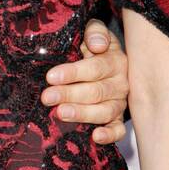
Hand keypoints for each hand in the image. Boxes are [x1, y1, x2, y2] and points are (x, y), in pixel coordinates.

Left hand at [40, 18, 128, 142]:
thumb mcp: (95, 33)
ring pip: (104, 111)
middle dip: (70, 94)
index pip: (95, 68)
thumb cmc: (96, 47)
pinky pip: (118, 130)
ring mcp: (120, 103)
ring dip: (82, 114)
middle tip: (47, 97)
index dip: (73, 73)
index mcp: (116, 61)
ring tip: (61, 113)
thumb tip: (97, 45)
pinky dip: (109, 135)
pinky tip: (95, 137)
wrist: (110, 61)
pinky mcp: (118, 119)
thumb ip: (95, 32)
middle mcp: (121, 83)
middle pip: (96, 91)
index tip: (51, 77)